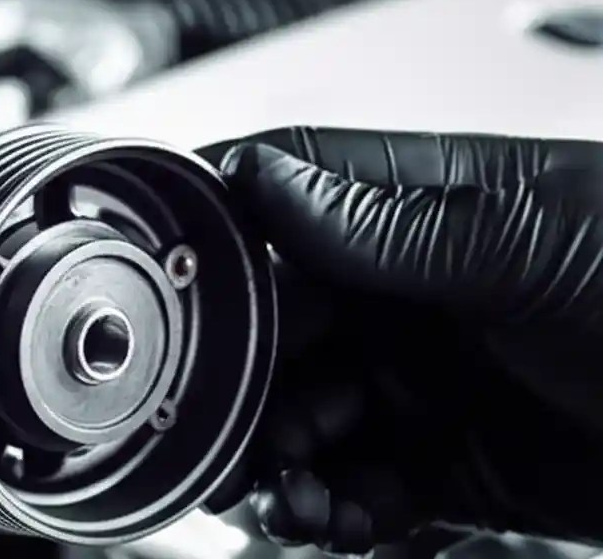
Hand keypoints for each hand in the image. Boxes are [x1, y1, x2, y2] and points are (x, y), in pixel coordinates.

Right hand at [206, 128, 602, 553]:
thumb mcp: (533, 240)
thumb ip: (390, 219)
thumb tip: (266, 176)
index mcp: (422, 206)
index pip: (280, 190)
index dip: (213, 230)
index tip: (163, 280)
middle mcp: (410, 288)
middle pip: (272, 324)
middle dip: (240, 381)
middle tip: (232, 430)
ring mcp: (429, 378)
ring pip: (306, 416)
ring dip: (282, 460)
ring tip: (296, 496)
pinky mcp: (455, 465)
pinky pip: (362, 487)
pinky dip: (339, 511)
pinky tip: (345, 520)